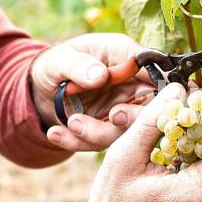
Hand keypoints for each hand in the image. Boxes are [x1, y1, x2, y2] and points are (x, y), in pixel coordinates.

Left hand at [30, 34, 155, 152]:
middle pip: (150, 109)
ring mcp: (120, 110)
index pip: (157, 74)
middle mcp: (130, 86)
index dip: (163, 92)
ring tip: (71, 123)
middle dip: (133, 118)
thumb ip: (79, 65)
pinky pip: (100, 143)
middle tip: (112, 117)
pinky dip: (78, 142)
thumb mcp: (60, 60)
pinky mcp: (106, 130)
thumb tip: (101, 76)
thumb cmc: (55, 63)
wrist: (38, 88)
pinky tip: (56, 134)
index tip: (146, 103)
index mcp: (126, 58)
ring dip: (98, 133)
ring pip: (124, 131)